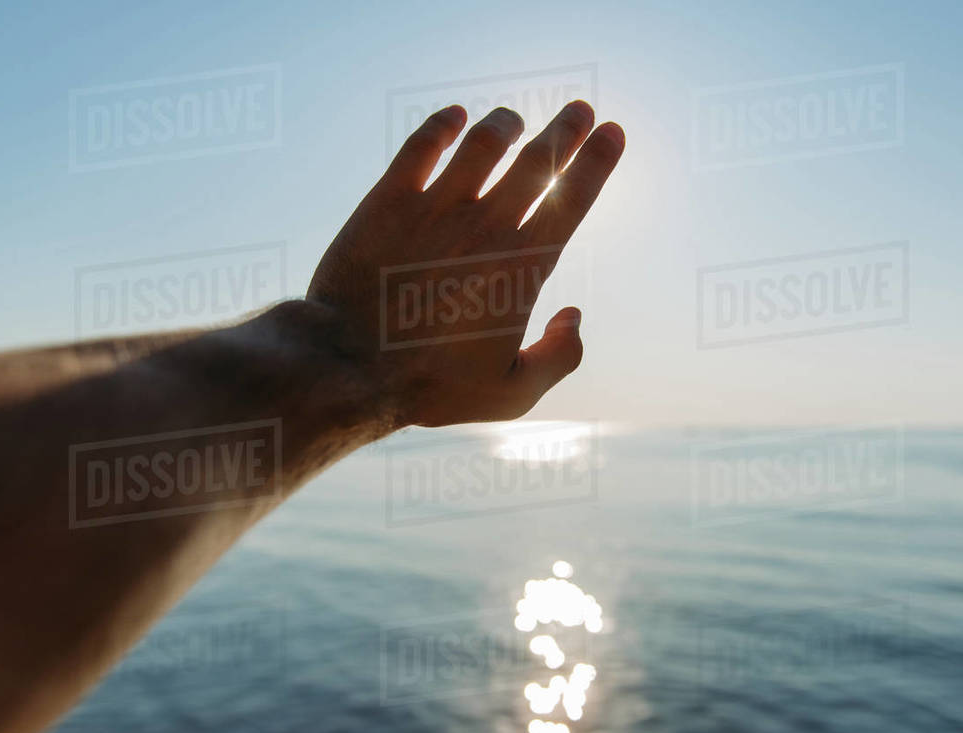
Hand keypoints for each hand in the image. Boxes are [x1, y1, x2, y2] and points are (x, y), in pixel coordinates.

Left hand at [307, 100, 623, 426]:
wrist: (349, 366)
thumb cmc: (431, 387)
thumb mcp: (512, 394)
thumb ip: (559, 358)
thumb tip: (574, 316)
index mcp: (522, 267)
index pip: (572, 198)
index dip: (597, 160)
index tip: (612, 131)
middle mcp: (486, 226)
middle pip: (536, 159)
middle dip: (564, 130)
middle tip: (579, 108)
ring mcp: (435, 207)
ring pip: (482, 143)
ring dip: (504, 125)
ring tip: (513, 121)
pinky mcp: (388, 200)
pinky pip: (421, 145)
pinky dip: (442, 124)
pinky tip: (454, 117)